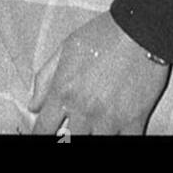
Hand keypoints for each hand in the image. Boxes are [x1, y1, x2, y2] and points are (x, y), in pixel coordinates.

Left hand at [31, 12, 170, 134]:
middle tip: (74, 125)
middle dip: (68, 135)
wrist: (140, 29)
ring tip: (94, 124)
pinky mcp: (135, 121)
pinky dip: (118, 138)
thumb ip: (45, 78)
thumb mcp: (65, 48)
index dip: (40, 135)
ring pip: (95, 143)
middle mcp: (84, 110)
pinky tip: (114, 130)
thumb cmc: (103, 34)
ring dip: (93, 135)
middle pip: (68, 140)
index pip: (43, 129)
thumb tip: (33, 105)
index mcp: (64, 91)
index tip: (44, 133)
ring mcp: (110, 119)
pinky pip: (124, 143)